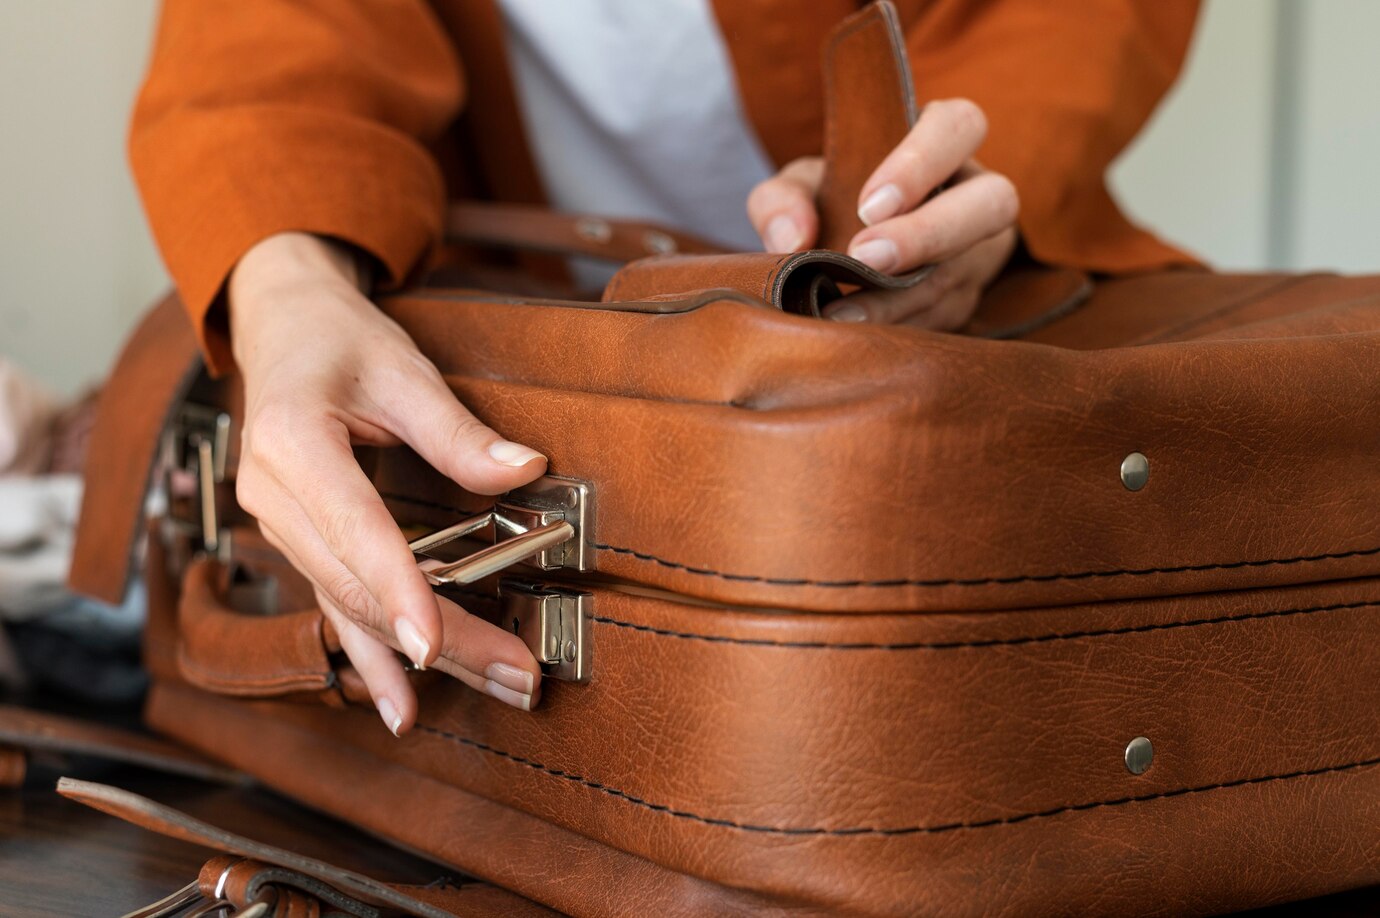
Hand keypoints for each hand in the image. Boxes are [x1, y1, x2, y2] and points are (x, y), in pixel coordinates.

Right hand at [228, 233, 545, 735]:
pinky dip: (372, 660)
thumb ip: (459, 431)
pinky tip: (402, 709)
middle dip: (441, 639)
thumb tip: (526, 471)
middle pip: (359, 587)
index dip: (398, 587)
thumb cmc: (339, 340)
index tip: (436, 640)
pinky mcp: (300, 543)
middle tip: (515, 675)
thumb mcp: (403, 370)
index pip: (354, 529)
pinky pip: (336, 609)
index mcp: (291, 441)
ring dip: (421, 658)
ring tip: (494, 686)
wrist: (281, 328)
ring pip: (351, 608)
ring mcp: (279, 527)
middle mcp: (272, 495)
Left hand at [748, 97, 1018, 328]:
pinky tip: (856, 337)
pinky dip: (898, 329)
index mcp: (942, 144)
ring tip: (842, 314)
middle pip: (994, 202)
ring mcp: (980, 254)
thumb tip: (791, 240)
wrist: (846, 257)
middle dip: (928, 233)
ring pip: (963, 273)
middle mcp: (976, 195)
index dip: (920, 163)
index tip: (868, 205)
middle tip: (866, 259)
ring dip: (901, 298)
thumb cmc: (831, 205)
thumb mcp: (799, 190)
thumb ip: (781, 200)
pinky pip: (946, 321)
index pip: (959, 125)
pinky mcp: (966, 304)